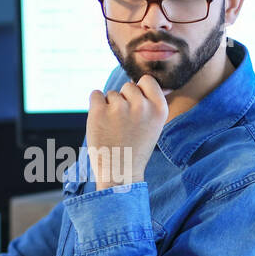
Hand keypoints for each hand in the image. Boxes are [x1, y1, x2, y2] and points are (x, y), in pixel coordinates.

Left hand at [86, 75, 168, 190]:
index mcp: (159, 109)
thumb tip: (141, 81)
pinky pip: (95, 95)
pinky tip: (101, 124)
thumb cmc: (135, 149)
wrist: (120, 174)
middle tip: (124, 125)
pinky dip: (95, 106)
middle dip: (124, 100)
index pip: (147, 80)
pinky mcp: (99, 112)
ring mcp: (120, 108)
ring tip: (114, 130)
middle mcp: (142, 106)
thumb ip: (150, 103)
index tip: (136, 108)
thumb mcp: (153, 125)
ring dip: (109, 107)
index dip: (139, 91)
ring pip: (111, 94)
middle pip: (128, 86)